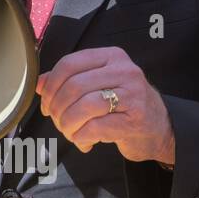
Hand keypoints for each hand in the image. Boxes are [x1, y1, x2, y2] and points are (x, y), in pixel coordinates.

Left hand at [37, 46, 174, 164]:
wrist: (160, 128)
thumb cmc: (124, 104)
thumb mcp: (98, 84)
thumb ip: (69, 80)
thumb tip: (38, 84)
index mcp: (111, 57)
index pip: (69, 64)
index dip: (50, 85)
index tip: (46, 103)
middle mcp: (124, 71)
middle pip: (74, 86)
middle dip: (57, 108)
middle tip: (56, 121)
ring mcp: (132, 95)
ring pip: (83, 107)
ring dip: (67, 124)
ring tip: (69, 132)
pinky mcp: (134, 121)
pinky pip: (94, 128)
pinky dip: (81, 137)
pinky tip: (83, 141)